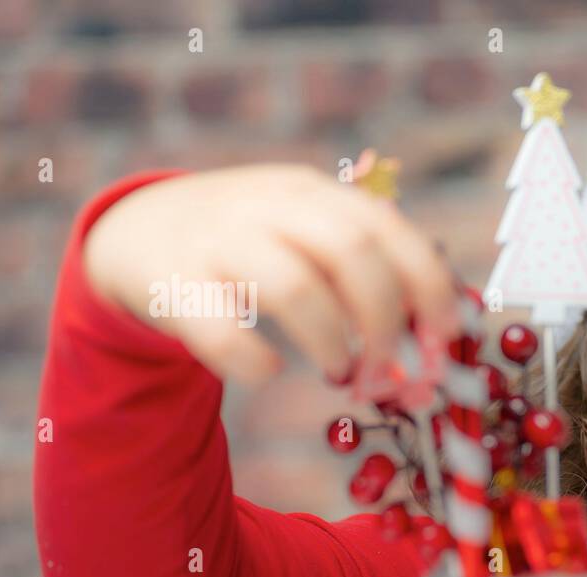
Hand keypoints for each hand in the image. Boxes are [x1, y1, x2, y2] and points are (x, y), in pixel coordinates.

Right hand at [83, 163, 461, 386]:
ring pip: (292, 285)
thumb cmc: (256, 247)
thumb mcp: (310, 234)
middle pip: (350, 252)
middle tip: (391, 364)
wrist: (140, 231)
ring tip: (339, 370)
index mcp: (316, 195)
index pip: (388, 229)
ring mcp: (219, 242)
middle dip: (384, 316)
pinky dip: (253, 361)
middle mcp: (270, 208)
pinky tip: (268, 370)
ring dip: (331, 339)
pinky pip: (220, 331)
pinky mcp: (174, 286)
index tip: (446, 334)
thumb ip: (368, 269)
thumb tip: (440, 330)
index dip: (427, 284)